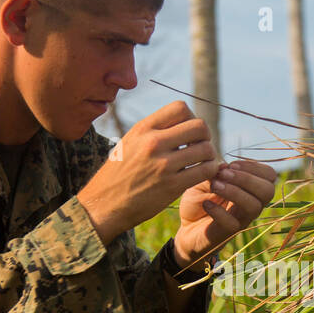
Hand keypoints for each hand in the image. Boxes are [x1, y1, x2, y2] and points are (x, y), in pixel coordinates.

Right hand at [75, 101, 221, 245]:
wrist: (103, 204)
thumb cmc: (117, 175)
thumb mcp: (129, 143)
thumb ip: (152, 131)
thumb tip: (180, 122)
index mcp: (143, 129)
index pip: (180, 108)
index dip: (191, 118)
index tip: (188, 133)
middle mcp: (153, 143)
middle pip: (199, 126)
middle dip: (205, 136)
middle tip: (200, 147)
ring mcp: (163, 165)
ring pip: (206, 149)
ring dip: (210, 156)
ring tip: (202, 163)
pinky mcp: (172, 186)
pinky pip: (205, 171)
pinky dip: (210, 172)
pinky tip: (203, 175)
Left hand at [172, 159, 276, 264]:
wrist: (184, 227)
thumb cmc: (198, 200)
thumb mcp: (204, 179)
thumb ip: (215, 171)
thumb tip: (225, 166)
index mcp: (250, 189)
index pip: (269, 175)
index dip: (254, 166)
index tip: (231, 164)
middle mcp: (251, 205)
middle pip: (268, 191)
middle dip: (246, 178)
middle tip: (223, 174)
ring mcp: (241, 220)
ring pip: (254, 207)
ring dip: (234, 192)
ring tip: (214, 186)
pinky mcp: (227, 233)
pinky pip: (232, 224)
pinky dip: (218, 211)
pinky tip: (206, 204)